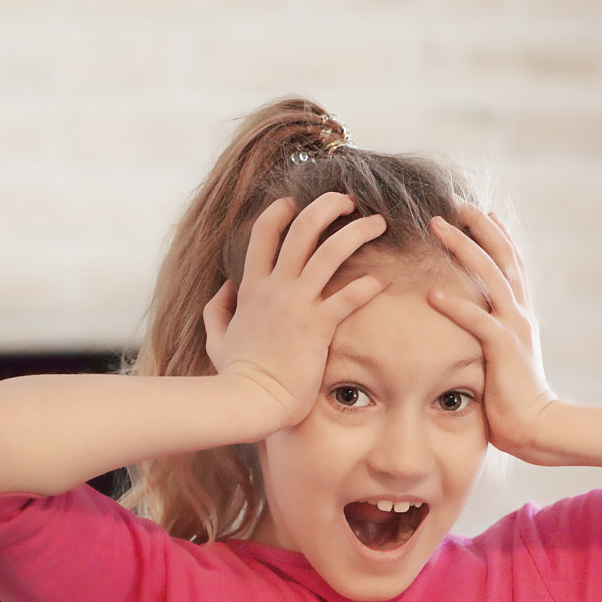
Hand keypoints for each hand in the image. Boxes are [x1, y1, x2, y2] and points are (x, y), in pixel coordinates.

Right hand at [204, 193, 387, 432]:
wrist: (249, 400)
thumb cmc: (236, 374)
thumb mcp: (216, 337)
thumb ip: (218, 308)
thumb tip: (226, 286)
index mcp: (251, 286)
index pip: (264, 232)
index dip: (281, 210)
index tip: (296, 202)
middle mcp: (275, 287)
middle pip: (303, 228)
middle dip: (328, 205)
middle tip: (348, 201)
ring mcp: (297, 303)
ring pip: (331, 251)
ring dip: (358, 231)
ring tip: (378, 223)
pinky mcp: (318, 326)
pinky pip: (350, 295)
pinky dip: (370, 283)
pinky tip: (385, 279)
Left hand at [427, 203, 558, 460]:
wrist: (541, 428)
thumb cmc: (517, 403)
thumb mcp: (504, 362)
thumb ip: (491, 340)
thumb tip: (471, 334)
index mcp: (521, 315)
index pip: (511, 264)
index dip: (496, 234)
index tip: (478, 210)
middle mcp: (520, 313)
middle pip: (501, 257)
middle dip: (478, 226)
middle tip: (454, 203)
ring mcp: (514, 328)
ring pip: (489, 276)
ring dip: (463, 248)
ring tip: (438, 226)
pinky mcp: (504, 349)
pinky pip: (477, 320)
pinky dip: (455, 304)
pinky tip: (433, 293)